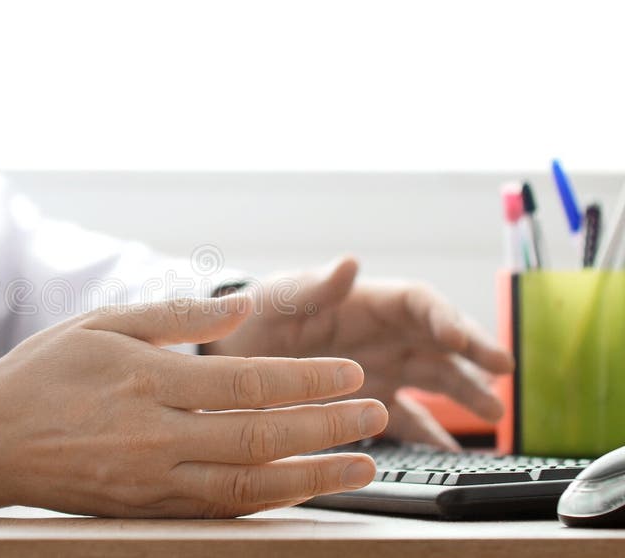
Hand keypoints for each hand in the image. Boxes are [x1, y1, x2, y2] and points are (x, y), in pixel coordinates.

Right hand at [0, 294, 387, 518]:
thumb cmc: (42, 373)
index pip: (249, 382)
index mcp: (148, 380)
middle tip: (376, 416)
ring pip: (249, 485)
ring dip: (312, 476)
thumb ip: (175, 316)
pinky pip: (219, 511)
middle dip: (328, 426)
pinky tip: (299, 492)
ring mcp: (151, 480)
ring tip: (361, 467)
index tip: (350, 375)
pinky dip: (268, 503)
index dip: (308, 380)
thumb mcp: (101, 323)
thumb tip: (243, 308)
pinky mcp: (144, 509)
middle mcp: (156, 435)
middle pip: (261, 436)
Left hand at [202, 258, 513, 450]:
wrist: (233, 357)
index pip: (419, 303)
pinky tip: (451, 456)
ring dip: (465, 394)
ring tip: (493, 415)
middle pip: (440, 341)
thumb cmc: (258, 315)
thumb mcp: (279, 298)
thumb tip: (349, 262)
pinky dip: (431, 437)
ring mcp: (383, 372)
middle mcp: (384, 336)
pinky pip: (409, 421)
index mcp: (367, 303)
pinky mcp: (371, 405)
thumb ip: (313, 287)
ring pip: (435, 380)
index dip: (445, 317)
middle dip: (474, 353)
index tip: (463, 339)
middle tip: (502, 372)